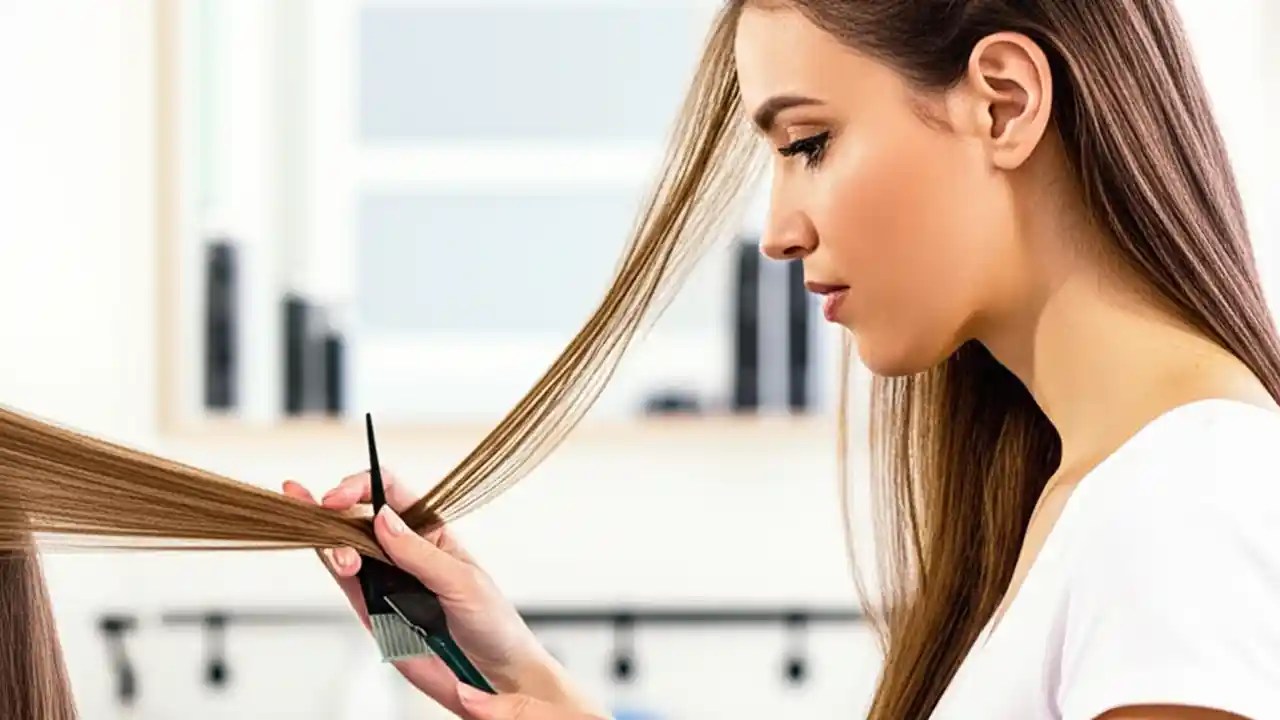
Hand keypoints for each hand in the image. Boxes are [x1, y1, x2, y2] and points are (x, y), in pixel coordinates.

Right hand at [281, 475, 600, 717]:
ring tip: (343, 558)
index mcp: (432, 532)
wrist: (493, 678)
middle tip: (328, 513)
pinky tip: (324, 550)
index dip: (364, 485)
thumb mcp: (462, 583)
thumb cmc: (492, 624)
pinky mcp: (372, 608)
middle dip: (338, 510)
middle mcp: (404, 551)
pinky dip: (328, 561)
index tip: (342, 493)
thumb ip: (419, 554)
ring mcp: (385, 578)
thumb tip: (382, 519)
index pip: (392, 493)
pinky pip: (344, 580)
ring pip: (345, 545)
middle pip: (360, 516)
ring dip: (331, 539)